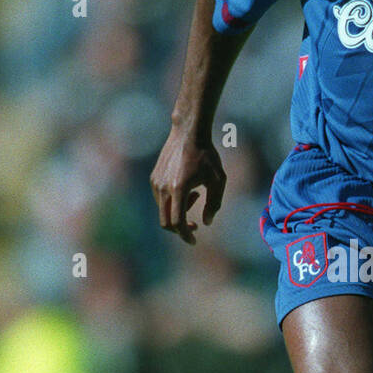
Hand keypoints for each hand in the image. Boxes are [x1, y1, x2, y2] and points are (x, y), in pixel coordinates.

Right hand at [150, 125, 225, 244]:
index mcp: (179, 189)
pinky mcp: (153, 178)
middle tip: (194, 227)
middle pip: (166, 222)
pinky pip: (160, 200)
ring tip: (196, 196)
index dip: (185, 235)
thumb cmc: (207, 156)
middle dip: (180, 229)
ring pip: (163, 211)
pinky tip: (188, 189)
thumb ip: (214, 204)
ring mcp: (156, 183)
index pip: (177, 223)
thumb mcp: (218, 180)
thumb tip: (206, 223)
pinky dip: (173, 203)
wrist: (189, 133)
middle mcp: (163, 188)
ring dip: (179, 212)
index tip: (194, 240)